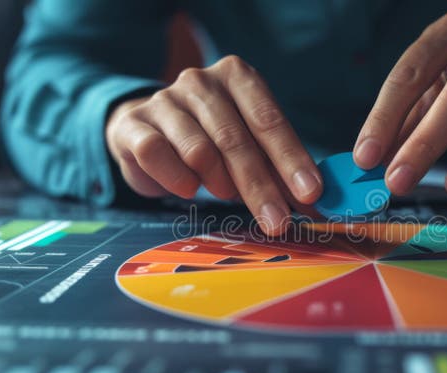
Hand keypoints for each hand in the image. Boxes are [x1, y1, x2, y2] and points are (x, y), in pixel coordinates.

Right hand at [106, 55, 322, 233]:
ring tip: (225, 193)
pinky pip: (157, 154)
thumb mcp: (248, 146)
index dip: (291, 158)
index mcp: (237, 77)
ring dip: (219, 180)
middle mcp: (200, 81)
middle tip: (278, 221)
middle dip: (261, 186)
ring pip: (199, 149)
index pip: (269, 119)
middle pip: (235, 139)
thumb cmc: (211, 140)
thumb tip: (313, 202)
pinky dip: (177, 178)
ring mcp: (164, 100)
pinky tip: (188, 189)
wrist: (146, 131)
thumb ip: (277, 168)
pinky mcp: (133, 125)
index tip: (310, 193)